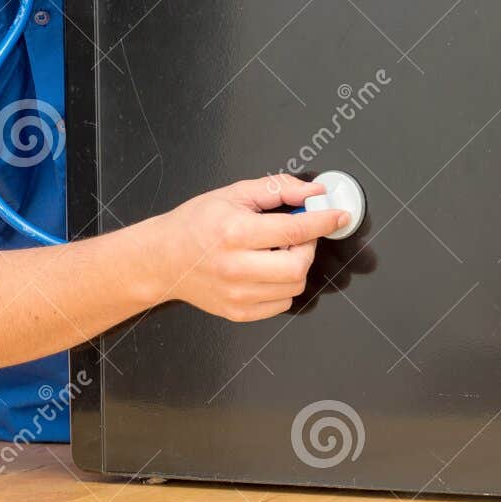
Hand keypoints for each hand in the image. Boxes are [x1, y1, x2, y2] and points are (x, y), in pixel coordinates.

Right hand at [146, 176, 348, 322]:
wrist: (163, 259)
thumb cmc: (195, 223)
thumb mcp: (234, 194)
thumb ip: (278, 189)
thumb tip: (313, 192)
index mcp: (235, 232)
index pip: (294, 230)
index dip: (322, 221)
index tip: (337, 216)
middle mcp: (236, 267)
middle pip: (298, 266)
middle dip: (308, 247)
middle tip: (298, 235)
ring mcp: (237, 294)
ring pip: (294, 287)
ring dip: (297, 267)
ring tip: (276, 252)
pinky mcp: (238, 312)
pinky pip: (281, 304)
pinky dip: (284, 287)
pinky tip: (267, 271)